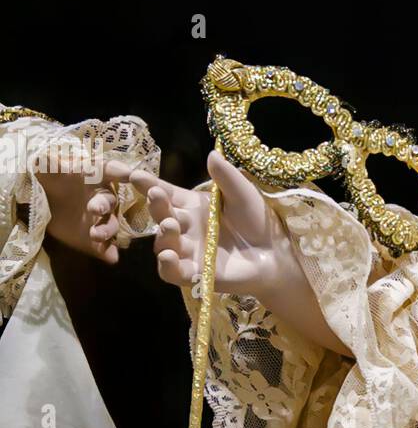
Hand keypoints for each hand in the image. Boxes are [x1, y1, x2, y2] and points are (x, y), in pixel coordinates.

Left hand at [34, 155, 131, 264]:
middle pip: (109, 200)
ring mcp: (99, 219)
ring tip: (96, 235)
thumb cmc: (54, 181)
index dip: (118, 171)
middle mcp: (102, 197)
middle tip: (95, 209)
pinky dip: (108, 251)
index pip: (109, 170)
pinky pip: (105, 245)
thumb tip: (39, 158)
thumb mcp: (48, 171)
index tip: (127, 174)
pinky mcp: (93, 238)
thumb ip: (47, 165)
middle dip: (104, 204)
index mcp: (94, 176)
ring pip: (109, 224)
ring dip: (106, 229)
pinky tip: (111, 257)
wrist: (47, 204)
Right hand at [126, 149, 280, 297]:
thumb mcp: (243, 194)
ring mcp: (187, 251)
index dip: (150, 184)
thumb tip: (212, 153)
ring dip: (163, 235)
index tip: (135, 174)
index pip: (167, 194)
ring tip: (169, 225)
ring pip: (164, 244)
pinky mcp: (193, 274)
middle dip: (156, 205)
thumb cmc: (256, 220)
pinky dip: (167, 265)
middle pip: (163, 216)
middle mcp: (185, 227)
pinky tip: (167, 256)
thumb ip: (227, 177)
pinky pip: (172, 272)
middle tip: (155, 194)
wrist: (273, 253)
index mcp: (194, 206)